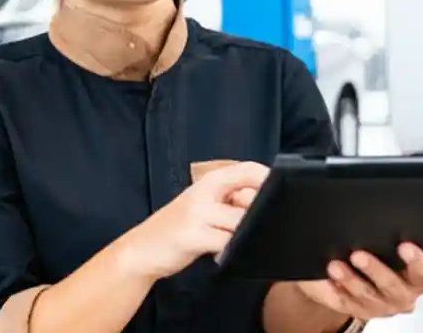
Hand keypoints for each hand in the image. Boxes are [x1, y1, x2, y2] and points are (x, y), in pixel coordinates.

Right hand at [116, 161, 268, 280]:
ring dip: (246, 235)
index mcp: (209, 181)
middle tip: (255, 226)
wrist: (142, 249)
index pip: (249, 170)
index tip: (281, 196)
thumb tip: (268, 201)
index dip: (269, 181)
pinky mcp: (193, 236)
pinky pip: (227, 243)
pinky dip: (234, 250)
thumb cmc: (179, 227)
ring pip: (242, 222)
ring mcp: (198, 213)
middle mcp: (204, 192)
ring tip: (231, 241)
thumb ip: (233, 201)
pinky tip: (222, 253)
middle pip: (251, 196)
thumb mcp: (205, 206)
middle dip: (261, 214)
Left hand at [295, 243, 422, 321]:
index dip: (416, 260)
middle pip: (392, 286)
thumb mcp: (393, 243)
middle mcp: (403, 296)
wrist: (366, 276)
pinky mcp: (359, 311)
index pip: (422, 271)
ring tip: (335, 266)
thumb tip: (379, 215)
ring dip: (350, 280)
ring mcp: (381, 307)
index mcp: (417, 278)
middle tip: (358, 255)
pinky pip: (346, 303)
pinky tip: (328, 279)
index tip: (404, 245)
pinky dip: (336, 291)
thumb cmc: (384, 253)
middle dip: (374, 270)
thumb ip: (393, 236)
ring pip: (366, 296)